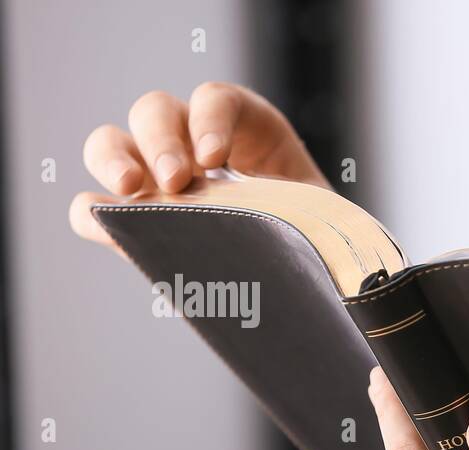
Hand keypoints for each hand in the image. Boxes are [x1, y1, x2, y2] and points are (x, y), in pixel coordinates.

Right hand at [70, 82, 328, 248]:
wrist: (311, 280)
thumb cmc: (320, 242)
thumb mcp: (325, 222)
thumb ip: (314, 218)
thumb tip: (316, 244)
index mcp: (248, 130)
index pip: (218, 100)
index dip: (210, 119)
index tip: (216, 158)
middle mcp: (195, 144)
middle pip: (159, 112)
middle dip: (162, 140)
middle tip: (177, 180)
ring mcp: (159, 178)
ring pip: (114, 142)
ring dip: (114, 159)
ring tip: (129, 190)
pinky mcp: (137, 219)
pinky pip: (95, 206)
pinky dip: (94, 212)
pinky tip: (107, 225)